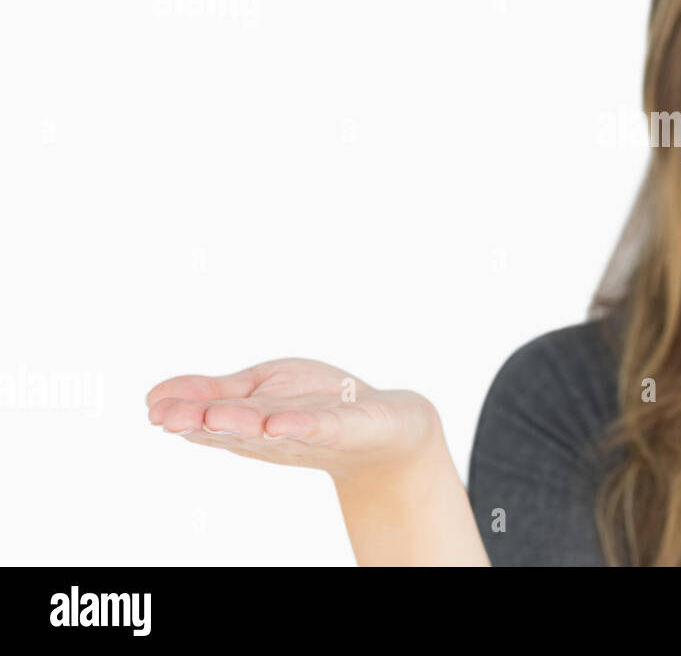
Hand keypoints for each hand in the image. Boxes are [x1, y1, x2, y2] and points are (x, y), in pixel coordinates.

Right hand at [144, 357, 440, 483]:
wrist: (384, 428)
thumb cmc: (317, 406)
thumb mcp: (260, 390)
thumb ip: (212, 393)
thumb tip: (153, 396)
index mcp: (247, 422)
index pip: (210, 417)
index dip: (184, 413)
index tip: (154, 410)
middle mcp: (272, 432)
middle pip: (235, 425)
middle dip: (206, 421)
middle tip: (171, 419)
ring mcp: (308, 431)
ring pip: (271, 426)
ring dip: (244, 423)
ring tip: (217, 416)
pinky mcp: (343, 428)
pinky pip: (320, 426)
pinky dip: (300, 425)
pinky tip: (279, 422)